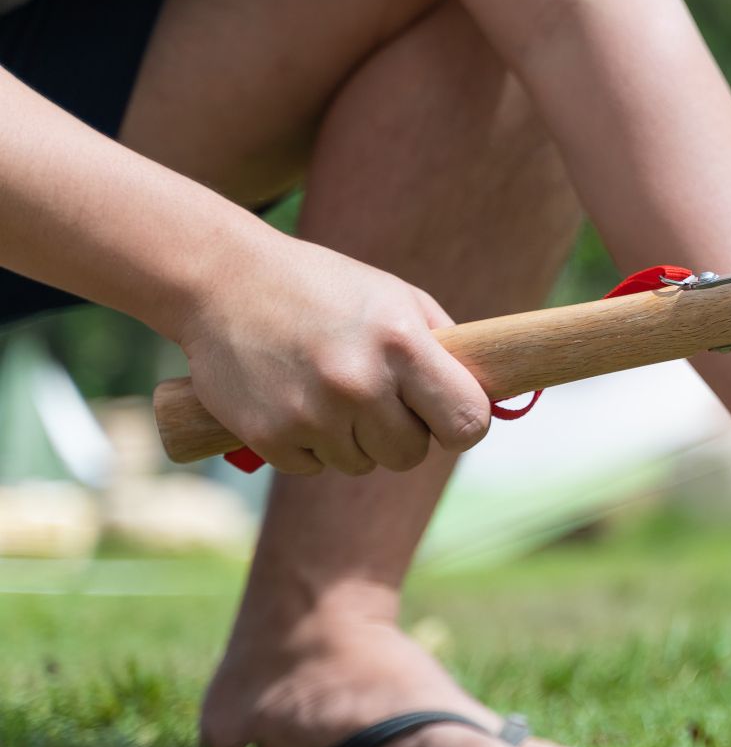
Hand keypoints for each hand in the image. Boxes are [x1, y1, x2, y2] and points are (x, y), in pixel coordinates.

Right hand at [175, 233, 492, 474]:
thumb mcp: (398, 298)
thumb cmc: (325, 288)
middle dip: (403, 433)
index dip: (464, 425)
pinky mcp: (268, 437)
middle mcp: (358, 383)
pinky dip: (309, 445)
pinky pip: (314, 467)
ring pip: (362, 464)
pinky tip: (294, 399)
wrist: (222, 279)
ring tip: (328, 388)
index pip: (468, 422)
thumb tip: (492, 401)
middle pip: (412, 454)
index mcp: (401, 344)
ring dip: (353, 438)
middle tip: (379, 397)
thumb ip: (444, 349)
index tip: (450, 416)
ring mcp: (310, 414)